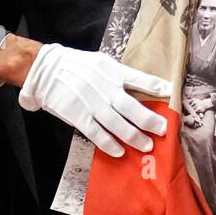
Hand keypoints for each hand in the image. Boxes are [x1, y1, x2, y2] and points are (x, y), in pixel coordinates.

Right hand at [18, 44, 169, 156]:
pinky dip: (108, 143)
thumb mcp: (100, 63)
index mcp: (110, 70)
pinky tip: (119, 151)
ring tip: (146, 146)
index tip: (170, 93)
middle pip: (131, 106)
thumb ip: (118, 75)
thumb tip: (141, 90)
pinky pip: (96, 132)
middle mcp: (103, 86)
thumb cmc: (75, 66)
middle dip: (149, 120)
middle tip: (163, 130)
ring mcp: (90, 102)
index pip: (138, 78)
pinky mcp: (77, 115)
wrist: (45, 70)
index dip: (155, 86)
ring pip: (117, 123)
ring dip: (133, 136)